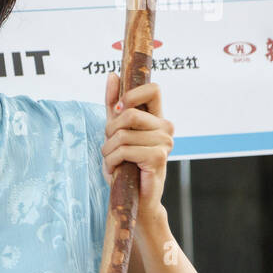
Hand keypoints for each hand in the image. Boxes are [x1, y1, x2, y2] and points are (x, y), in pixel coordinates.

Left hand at [102, 74, 174, 219]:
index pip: (153, 88)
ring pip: (122, 134)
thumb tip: (113, 75)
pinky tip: (115, 169)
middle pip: (129, 113)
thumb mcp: (115, 130)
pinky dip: (111, 160)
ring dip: (107, 150)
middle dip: (110, 130)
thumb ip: (114, 103)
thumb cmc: (125, 163)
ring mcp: (165, 142)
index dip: (130, 95)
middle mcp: (166, 127)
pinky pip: (124, 150)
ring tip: (112, 161)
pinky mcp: (158, 158)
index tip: (118, 109)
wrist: (133, 197)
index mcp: (157, 117)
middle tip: (110, 145)